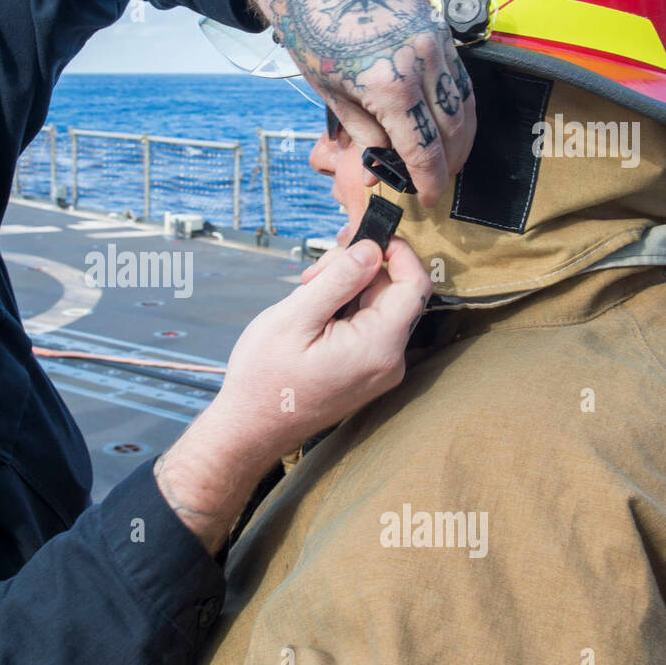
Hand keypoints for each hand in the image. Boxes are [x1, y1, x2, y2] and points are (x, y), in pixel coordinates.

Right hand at [156, 237, 429, 552]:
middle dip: (358, 271)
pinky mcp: (366, 373)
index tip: (366, 237)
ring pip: (378, 309)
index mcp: (378, 346)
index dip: (397, 254)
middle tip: (312, 273)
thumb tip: (371, 249)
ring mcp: (379, 370)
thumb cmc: (265, 377)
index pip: (415, 286)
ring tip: (306, 293)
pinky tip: (313, 313)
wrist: (251, 427)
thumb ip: (339, 279)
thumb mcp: (295, 317)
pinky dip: (344, 311)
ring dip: (347, 290)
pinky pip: (367, 328)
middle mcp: (389, 360)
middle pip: (393, 294)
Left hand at [231, 0, 476, 206]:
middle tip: (438, 184)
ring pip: (464, 104)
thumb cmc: (312, 29)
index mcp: (391, 87)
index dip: (430, 182)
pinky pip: (460, 77)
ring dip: (461, 137)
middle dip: (451, 164)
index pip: (424, 151)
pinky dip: (459, 106)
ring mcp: (436, 42)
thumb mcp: (329, 90)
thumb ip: (361, 133)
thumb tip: (378, 171)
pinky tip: (447, 121)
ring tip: (448, 159)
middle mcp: (422, 64)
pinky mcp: (439, 27)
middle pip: (454, 131)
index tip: (429, 200)